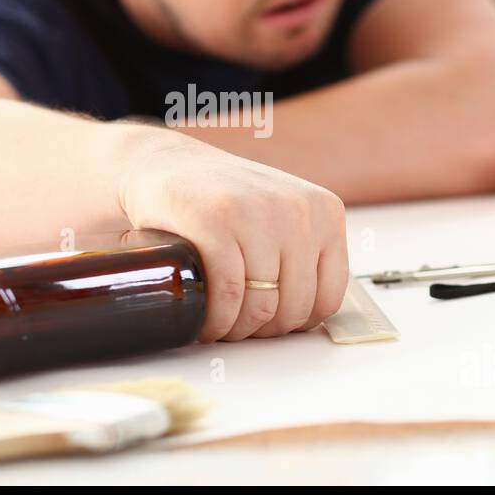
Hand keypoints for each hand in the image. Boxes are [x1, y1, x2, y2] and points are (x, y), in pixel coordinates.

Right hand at [118, 131, 348, 341]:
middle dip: (263, 330)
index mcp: (325, 210)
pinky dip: (215, 319)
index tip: (271, 324)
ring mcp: (257, 213)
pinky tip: (205, 322)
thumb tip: (310, 316)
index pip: (328, 296)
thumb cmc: (222, 197)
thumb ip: (304, 254)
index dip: (296, 323)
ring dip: (237, 330)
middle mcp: (298, 209)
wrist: (165, 163)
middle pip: (295, 307)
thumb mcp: (281, 215)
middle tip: (240, 328)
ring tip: (221, 327)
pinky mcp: (216, 221)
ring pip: (262, 306)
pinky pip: (228, 294)